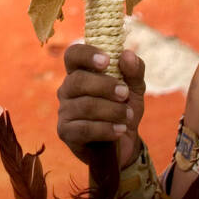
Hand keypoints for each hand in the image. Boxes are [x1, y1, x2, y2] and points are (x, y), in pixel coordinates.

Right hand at [56, 44, 145, 168]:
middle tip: (125, 93)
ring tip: (128, 116)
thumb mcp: (135, 88)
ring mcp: (64, 111)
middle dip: (105, 86)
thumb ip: (134, 71)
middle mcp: (67, 89)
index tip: (107, 60)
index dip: (87, 55)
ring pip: (85, 106)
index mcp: (80, 72)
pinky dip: (106, 129)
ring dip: (112, 110)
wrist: (123, 143)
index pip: (73, 55)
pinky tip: (120, 130)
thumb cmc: (123, 108)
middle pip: (78, 80)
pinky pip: (84, 128)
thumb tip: (127, 54)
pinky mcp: (65, 132)